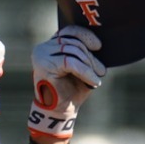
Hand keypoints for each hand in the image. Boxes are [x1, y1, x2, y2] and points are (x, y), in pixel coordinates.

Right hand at [28, 26, 105, 143]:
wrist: (60, 112)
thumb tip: (100, 44)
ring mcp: (42, 55)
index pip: (69, 31)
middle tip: (102, 70)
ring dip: (89, 64)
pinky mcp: (45, 65)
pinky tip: (94, 81)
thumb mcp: (82, 68)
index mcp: (51, 45)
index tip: (99, 46)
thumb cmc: (72, 90)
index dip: (85, 35)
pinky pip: (70, 62)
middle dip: (90, 57)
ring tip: (98, 76)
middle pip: (73, 43)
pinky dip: (85, 71)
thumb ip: (85, 54)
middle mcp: (43, 48)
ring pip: (73, 51)